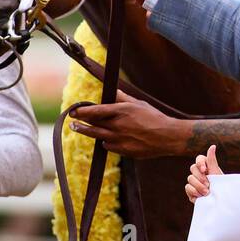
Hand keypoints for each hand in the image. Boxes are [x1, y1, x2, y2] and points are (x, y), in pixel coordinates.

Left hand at [70, 90, 186, 158]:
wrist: (167, 136)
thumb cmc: (154, 117)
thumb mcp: (138, 104)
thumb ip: (122, 98)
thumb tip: (111, 90)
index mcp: (122, 111)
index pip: (96, 111)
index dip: (82, 112)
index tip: (73, 111)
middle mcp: (118, 126)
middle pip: (93, 126)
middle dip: (80, 123)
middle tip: (72, 122)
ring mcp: (120, 140)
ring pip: (98, 137)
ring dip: (89, 132)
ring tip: (79, 129)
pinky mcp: (124, 150)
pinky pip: (109, 146)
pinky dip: (107, 141)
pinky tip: (107, 138)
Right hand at [185, 145, 222, 203]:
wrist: (220, 201)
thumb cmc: (220, 186)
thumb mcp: (216, 172)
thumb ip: (212, 160)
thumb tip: (212, 146)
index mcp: (206, 166)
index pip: (199, 159)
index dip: (200, 163)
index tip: (205, 170)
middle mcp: (199, 173)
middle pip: (192, 168)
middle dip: (200, 177)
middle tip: (208, 184)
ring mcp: (194, 182)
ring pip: (189, 179)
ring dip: (198, 186)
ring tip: (207, 192)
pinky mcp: (191, 191)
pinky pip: (187, 188)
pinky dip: (193, 192)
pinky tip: (200, 196)